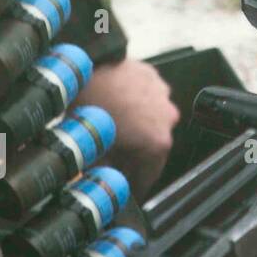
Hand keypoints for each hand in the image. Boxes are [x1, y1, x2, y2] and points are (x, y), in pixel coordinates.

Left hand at [76, 59, 179, 200]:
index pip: (149, 177)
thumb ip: (105, 173)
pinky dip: (136, 105)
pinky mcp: (155, 78)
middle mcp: (168, 120)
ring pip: (151, 121)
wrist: (88, 66)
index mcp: (158, 143)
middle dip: (134, 154)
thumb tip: (106, 184)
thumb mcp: (95, 150)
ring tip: (112, 125)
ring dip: (137, 127)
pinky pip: (148, 98)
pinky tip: (116, 104)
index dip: (134, 187)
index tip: (125, 190)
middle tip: (112, 156)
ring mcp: (164, 96)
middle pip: (152, 147)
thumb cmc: (92, 106)